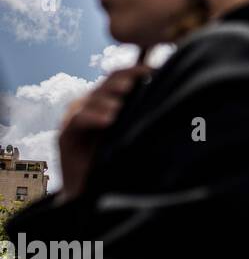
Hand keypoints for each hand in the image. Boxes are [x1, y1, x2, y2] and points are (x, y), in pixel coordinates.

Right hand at [58, 64, 151, 200]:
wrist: (89, 189)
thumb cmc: (115, 159)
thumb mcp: (133, 133)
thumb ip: (144, 115)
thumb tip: (173, 99)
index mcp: (107, 101)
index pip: (120, 77)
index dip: (135, 70)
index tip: (156, 68)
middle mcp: (91, 104)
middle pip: (108, 83)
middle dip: (124, 79)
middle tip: (139, 79)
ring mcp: (76, 117)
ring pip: (93, 99)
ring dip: (109, 98)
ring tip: (124, 99)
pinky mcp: (65, 134)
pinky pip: (79, 119)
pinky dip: (94, 117)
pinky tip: (109, 120)